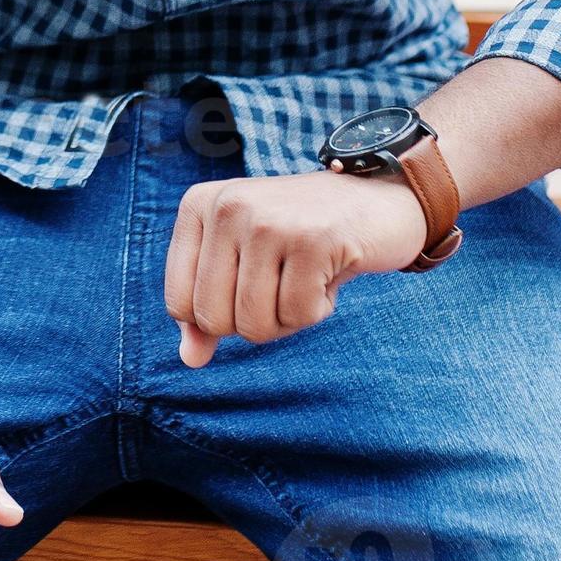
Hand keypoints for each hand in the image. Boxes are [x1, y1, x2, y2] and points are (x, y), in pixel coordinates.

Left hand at [163, 168, 431, 366]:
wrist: (380, 200)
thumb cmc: (303, 237)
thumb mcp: (245, 264)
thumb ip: (209, 310)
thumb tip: (190, 359)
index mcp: (199, 205)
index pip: (180, 303)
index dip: (219, 317)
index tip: (252, 283)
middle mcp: (227, 206)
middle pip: (214, 320)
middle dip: (255, 321)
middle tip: (283, 283)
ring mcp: (269, 221)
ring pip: (254, 324)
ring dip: (288, 317)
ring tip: (306, 274)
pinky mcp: (312, 239)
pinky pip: (298, 316)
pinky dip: (319, 308)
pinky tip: (329, 271)